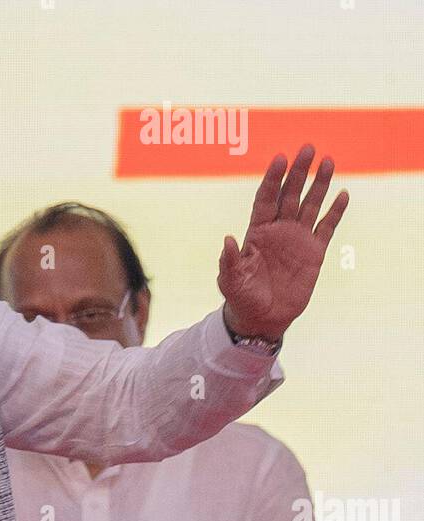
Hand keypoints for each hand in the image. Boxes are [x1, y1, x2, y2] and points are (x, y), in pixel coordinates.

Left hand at [219, 144, 348, 340]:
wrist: (262, 319)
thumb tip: (228, 240)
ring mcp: (297, 239)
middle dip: (298, 172)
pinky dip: (335, 212)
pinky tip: (343, 195)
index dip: (273, 179)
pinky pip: (327, 227)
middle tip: (307, 149)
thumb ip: (230, 261)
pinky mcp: (314, 252)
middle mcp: (279, 230)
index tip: (280, 159)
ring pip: (310, 204)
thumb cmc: (242, 299)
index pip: (265, 198)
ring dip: (319, 184)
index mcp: (257, 232)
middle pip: (290, 194)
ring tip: (328, 161)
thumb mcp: (231, 282)